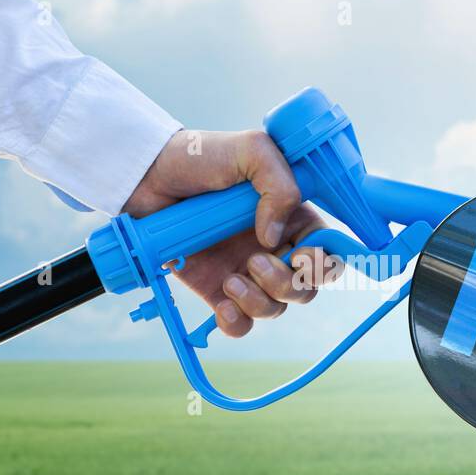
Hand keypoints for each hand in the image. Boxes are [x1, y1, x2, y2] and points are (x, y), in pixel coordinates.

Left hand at [124, 129, 340, 337]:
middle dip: (288, 284)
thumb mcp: (252, 150)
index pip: (327, 251)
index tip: (298, 255)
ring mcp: (246, 272)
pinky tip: (224, 305)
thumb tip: (273, 238)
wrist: (148, 176)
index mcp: (292, 217)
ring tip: (231, 278)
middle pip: (306, 288)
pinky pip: (240, 324)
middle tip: (255, 261)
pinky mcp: (217, 290)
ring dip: (259, 301)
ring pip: (276, 308)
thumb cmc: (202, 156)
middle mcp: (275, 248)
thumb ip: (279, 185)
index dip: (321, 262)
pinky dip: (237, 322)